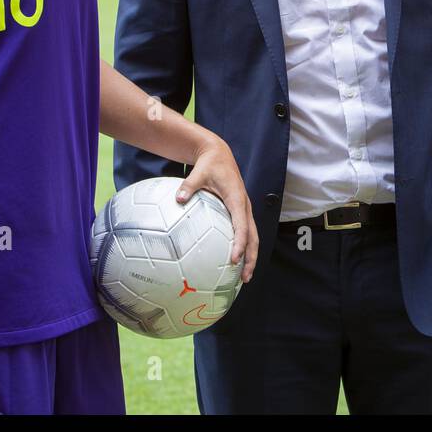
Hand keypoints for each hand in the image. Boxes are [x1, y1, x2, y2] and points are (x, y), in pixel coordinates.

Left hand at [177, 137, 258, 282]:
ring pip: (253, 236)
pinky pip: (246, 231)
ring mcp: (244, 209)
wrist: (219, 154)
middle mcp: (244, 206)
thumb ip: (189, 186)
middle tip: (245, 277)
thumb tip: (178, 199)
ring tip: (245, 276)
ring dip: (251, 255)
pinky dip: (245, 246)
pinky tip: (237, 260)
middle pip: (253, 236)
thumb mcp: (198, 173)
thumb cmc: (209, 164)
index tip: (234, 259)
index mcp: (236, 199)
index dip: (239, 244)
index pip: (241, 226)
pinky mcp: (240, 210)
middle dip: (251, 257)